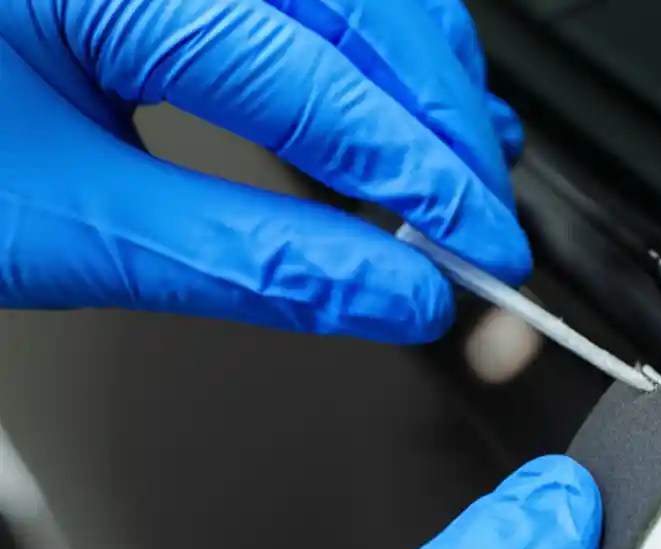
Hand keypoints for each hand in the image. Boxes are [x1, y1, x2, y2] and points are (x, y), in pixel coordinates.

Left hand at [0, 0, 526, 342]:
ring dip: (427, 80)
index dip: (422, 179)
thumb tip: (385, 295)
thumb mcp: (61, 228)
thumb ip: (247, 262)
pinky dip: (374, 51)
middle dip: (446, 125)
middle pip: (365, 7)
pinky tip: (400, 108)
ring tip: (461, 175)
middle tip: (486, 229)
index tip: (482, 254)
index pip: (315, 78)